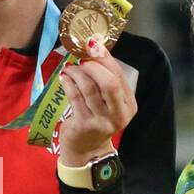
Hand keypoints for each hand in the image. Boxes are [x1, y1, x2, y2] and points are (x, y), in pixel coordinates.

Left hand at [57, 38, 136, 165]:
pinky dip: (68, 83)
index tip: (93, 45)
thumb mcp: (109, 102)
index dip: (106, 58)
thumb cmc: (97, 119)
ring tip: (70, 67)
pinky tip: (64, 77)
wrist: (86, 148)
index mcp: (129, 105)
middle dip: (93, 66)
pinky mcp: (83, 125)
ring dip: (77, 73)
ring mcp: (101, 121)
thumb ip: (106, 81)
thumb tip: (93, 50)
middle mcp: (119, 115)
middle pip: (109, 83)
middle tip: (81, 58)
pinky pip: (74, 97)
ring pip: (89, 88)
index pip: (119, 76)